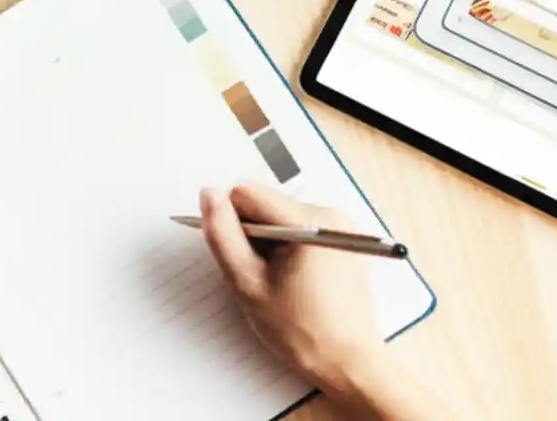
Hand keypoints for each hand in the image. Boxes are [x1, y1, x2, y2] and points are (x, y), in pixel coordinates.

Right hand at [200, 186, 448, 420]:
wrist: (348, 362)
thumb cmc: (303, 331)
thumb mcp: (248, 284)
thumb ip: (223, 235)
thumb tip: (208, 196)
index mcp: (309, 221)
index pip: (247, 193)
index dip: (232, 224)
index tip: (242, 258)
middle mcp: (331, 214)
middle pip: (267, 204)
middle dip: (254, 236)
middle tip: (263, 276)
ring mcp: (342, 225)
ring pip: (282, 217)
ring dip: (272, 244)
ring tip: (282, 282)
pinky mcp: (345, 238)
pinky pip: (302, 228)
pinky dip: (290, 248)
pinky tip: (296, 280)